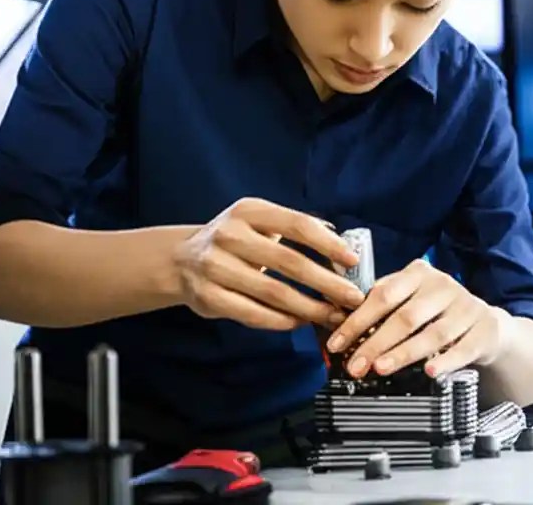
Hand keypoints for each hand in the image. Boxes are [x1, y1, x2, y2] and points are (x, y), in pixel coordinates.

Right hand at [172, 197, 365, 329]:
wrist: (180, 260)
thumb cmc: (235, 241)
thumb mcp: (258, 222)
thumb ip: (295, 228)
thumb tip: (343, 246)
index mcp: (249, 211)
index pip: (297, 225)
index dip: (328, 244)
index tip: (352, 261)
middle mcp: (230, 235)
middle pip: (289, 261)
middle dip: (327, 282)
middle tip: (352, 297)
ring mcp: (215, 266)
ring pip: (273, 292)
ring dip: (309, 307)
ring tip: (333, 315)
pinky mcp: (207, 296)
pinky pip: (252, 313)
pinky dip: (281, 321)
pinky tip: (300, 323)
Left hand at [328, 260, 508, 378]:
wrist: (485, 324)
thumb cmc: (437, 311)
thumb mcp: (411, 297)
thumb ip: (381, 306)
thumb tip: (341, 326)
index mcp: (420, 274)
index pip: (384, 295)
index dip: (358, 321)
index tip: (337, 344)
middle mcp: (444, 287)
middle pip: (406, 317)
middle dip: (376, 344)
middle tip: (356, 366)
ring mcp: (466, 308)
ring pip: (433, 334)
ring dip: (404, 353)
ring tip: (382, 368)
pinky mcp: (483, 330)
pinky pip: (463, 349)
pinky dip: (445, 361)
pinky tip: (429, 371)